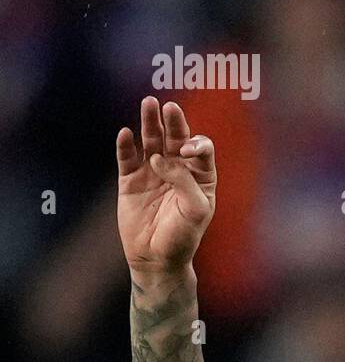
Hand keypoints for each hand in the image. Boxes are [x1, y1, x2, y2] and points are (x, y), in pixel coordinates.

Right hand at [117, 97, 215, 277]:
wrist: (156, 258)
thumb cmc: (183, 235)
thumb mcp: (195, 210)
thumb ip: (183, 181)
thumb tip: (160, 159)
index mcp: (200, 176)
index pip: (201, 150)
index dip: (196, 145)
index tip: (187, 151)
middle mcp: (177, 169)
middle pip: (176, 139)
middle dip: (174, 123)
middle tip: (169, 107)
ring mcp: (153, 172)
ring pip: (152, 142)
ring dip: (150, 123)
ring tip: (149, 104)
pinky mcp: (131, 180)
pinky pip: (128, 158)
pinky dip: (126, 145)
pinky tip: (126, 133)